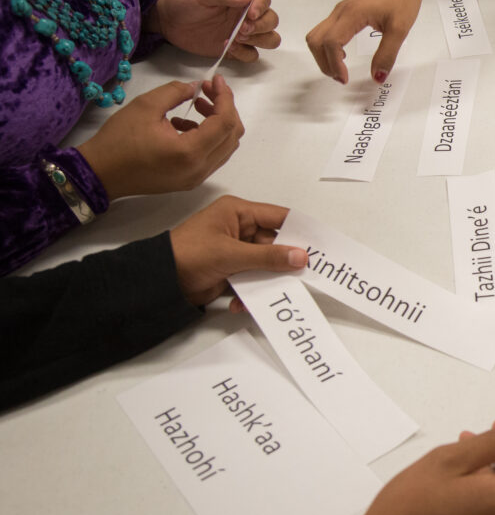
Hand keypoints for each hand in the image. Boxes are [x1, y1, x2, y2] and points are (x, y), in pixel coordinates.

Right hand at [77, 75, 243, 199]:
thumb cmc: (119, 140)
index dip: (225, 97)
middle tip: (206, 91)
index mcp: (190, 152)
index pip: (225, 122)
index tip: (216, 80)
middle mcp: (200, 169)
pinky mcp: (189, 181)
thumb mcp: (146, 106)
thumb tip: (196, 86)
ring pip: (225, 147)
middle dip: (224, 108)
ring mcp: (196, 178)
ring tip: (195, 104)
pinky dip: (208, 137)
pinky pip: (212, 156)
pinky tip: (184, 124)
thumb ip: (176, 92)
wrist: (99, 174)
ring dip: (217, 122)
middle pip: (232, 135)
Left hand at [147, 0, 280, 60]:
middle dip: (261, 27)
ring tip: (237, 38)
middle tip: (241, 30)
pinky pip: (252, 55)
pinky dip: (245, 53)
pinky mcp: (236, 48)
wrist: (168, 21)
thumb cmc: (183, 0)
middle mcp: (246, 13)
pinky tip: (230, 48)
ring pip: (269, 39)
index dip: (262, 7)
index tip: (251, 15)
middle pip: (271, 21)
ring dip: (259, 40)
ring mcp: (243, 32)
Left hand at [169, 195, 306, 305]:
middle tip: (305, 273)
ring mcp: (235, 251)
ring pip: (264, 264)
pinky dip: (250, 292)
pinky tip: (243, 302)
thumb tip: (300, 256)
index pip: (277, 217)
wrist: (157, 282)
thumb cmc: (188, 255)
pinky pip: (251, 279)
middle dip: (285, 260)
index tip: (318, 244)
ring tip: (277, 291)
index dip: (298, 229)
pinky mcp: (230, 271)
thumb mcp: (231, 254)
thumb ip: (267, 257)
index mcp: (237, 213)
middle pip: (273, 243)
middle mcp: (238, 229)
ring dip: (267, 280)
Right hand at [306, 0, 423, 84]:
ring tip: (340, 69)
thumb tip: (377, 77)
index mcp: (352, 15)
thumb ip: (387, 55)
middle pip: (316, 40)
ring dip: (322, 56)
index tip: (345, 79)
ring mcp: (339, 11)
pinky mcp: (343, 12)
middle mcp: (340, 12)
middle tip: (341, 77)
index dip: (334, 65)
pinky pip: (325, 32)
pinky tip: (342, 56)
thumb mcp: (400, 30)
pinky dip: (327, 47)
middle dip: (324, 63)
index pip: (331, 43)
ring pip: (316, 36)